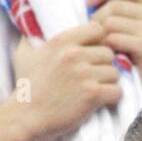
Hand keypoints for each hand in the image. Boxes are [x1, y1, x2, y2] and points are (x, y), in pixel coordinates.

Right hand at [8, 23, 121, 140]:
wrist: (25, 117)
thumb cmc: (25, 87)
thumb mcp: (24, 56)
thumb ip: (31, 38)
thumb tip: (30, 23)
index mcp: (61, 41)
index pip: (97, 29)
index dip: (98, 42)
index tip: (92, 55)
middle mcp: (74, 55)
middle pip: (109, 53)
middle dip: (104, 66)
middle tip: (95, 77)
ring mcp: (84, 74)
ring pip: (115, 73)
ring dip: (109, 83)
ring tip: (97, 91)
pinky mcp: (92, 94)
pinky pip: (117, 91)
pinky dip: (112, 98)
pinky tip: (102, 101)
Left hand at [88, 0, 141, 98]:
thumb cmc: (134, 56)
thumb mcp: (129, 27)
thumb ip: (116, 10)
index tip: (89, 4)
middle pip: (113, 5)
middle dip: (97, 22)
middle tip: (96, 40)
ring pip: (110, 22)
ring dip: (101, 38)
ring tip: (106, 51)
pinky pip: (114, 38)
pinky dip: (107, 49)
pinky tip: (112, 59)